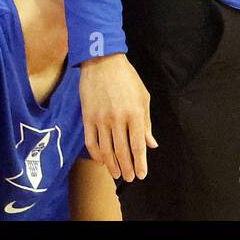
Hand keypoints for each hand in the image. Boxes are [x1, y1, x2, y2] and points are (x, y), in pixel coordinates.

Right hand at [79, 53, 156, 181]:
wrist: (102, 61)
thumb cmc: (126, 78)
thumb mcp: (143, 97)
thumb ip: (146, 123)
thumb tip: (151, 144)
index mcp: (134, 113)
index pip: (137, 146)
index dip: (140, 163)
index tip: (141, 175)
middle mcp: (118, 119)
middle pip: (122, 151)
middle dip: (126, 168)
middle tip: (129, 178)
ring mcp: (101, 119)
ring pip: (106, 150)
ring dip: (111, 165)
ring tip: (116, 174)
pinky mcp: (87, 117)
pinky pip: (91, 141)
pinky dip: (96, 154)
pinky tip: (101, 161)